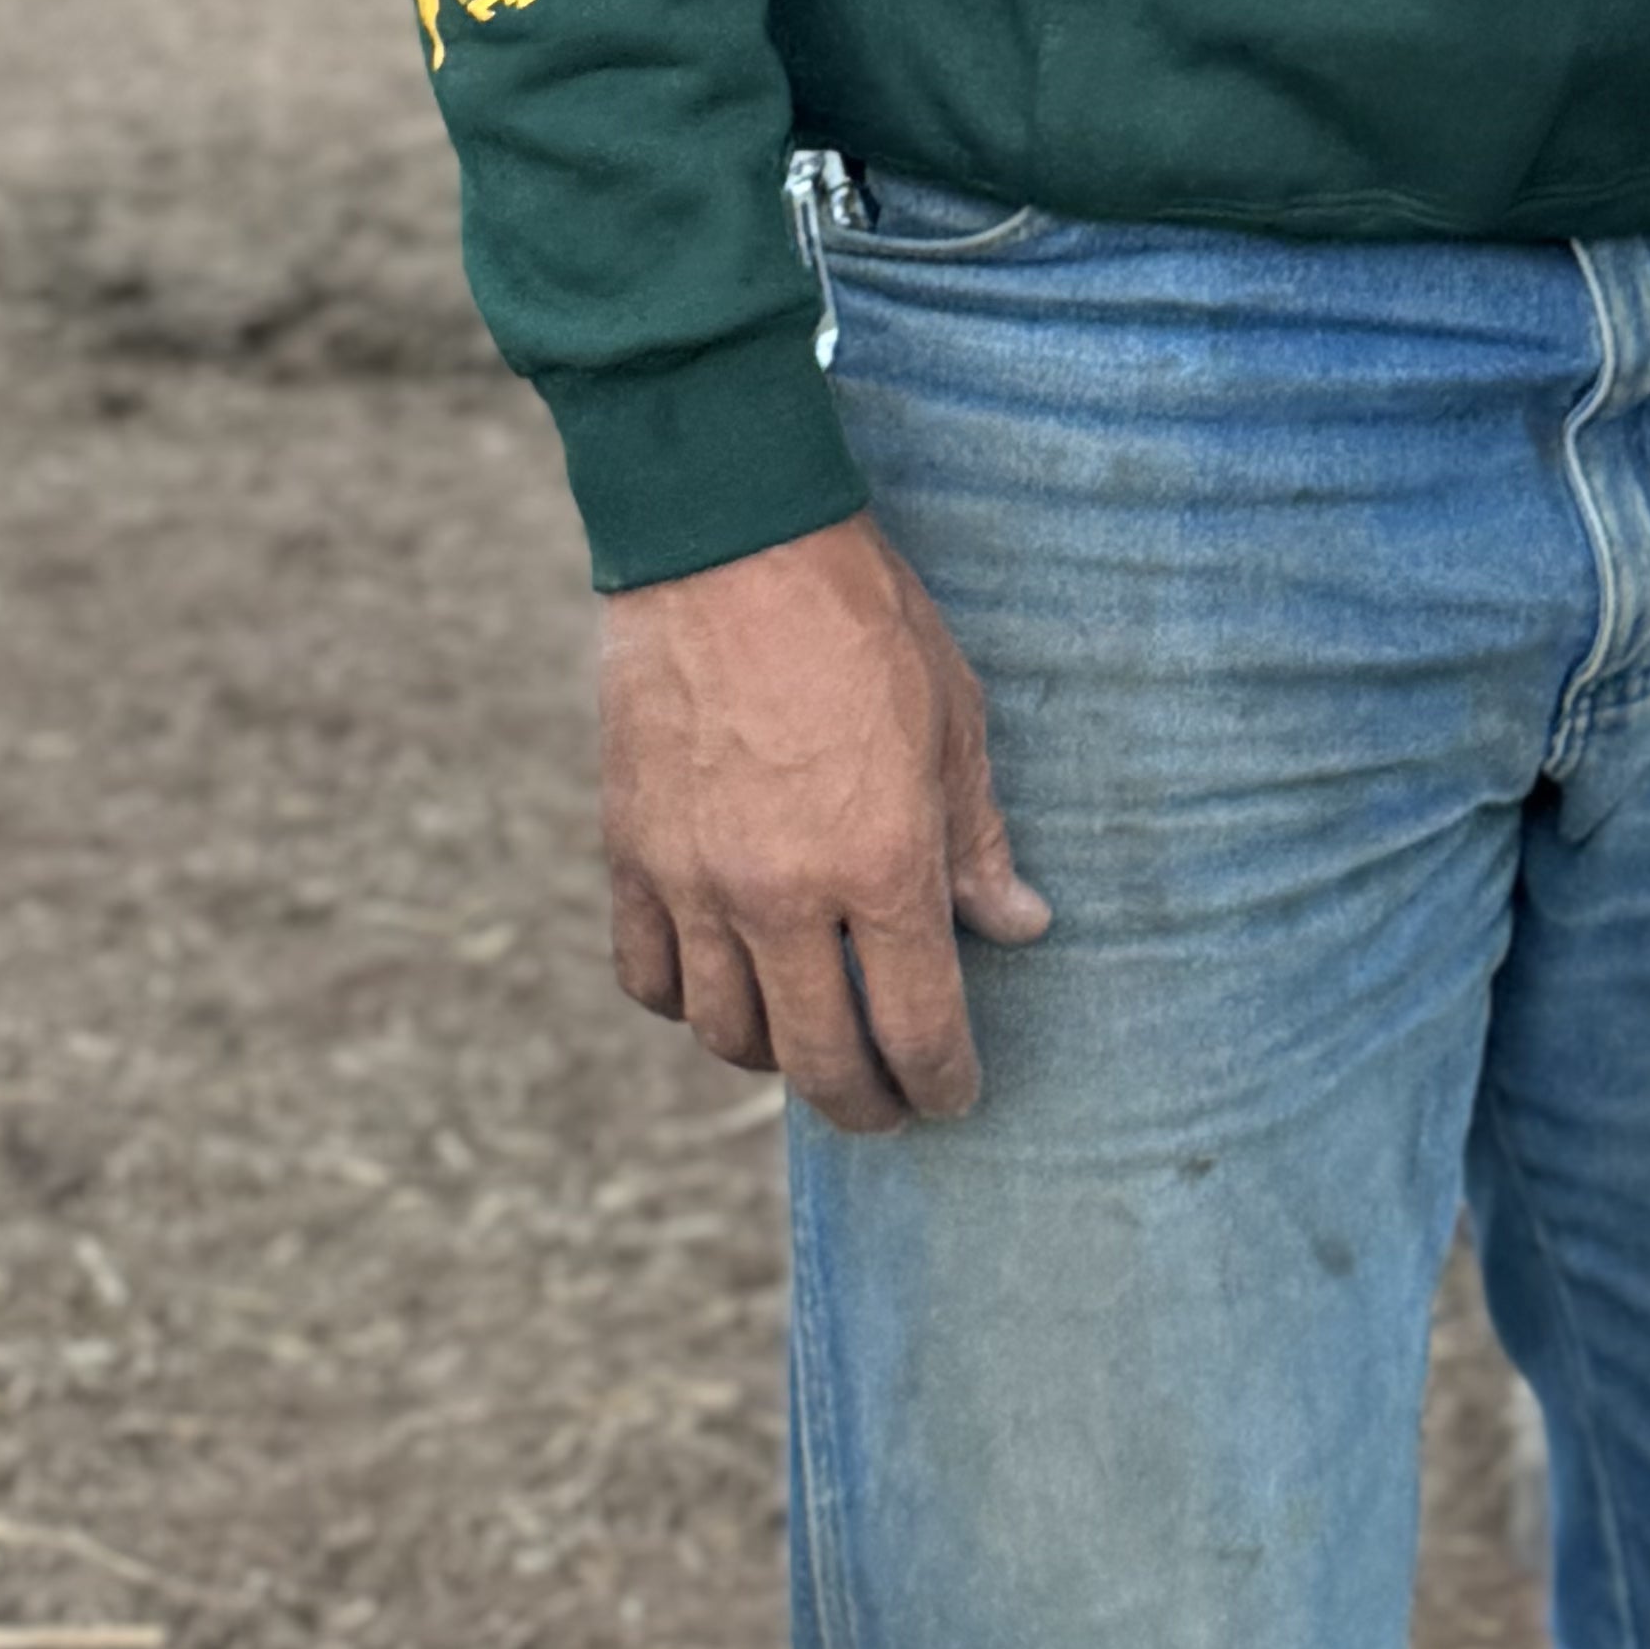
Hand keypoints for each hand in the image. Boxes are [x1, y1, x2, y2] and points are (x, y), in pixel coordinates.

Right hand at [597, 509, 1049, 1130]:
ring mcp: (697, 880)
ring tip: (810, 1047)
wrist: (734, 540)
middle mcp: (784, 894)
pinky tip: (723, 988)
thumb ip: (979, 841)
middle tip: (889, 1108)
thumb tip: (1018, 928)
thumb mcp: (956, 718)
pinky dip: (685, 1002)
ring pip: (728, 1032)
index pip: (918, 1027)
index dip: (943, 1081)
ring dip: (774, 1059)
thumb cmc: (866, 618)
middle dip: (866, 1103)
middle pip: (820, 1059)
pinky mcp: (631, 853)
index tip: (955, 1096)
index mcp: (882, 861)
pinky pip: (647, 976)